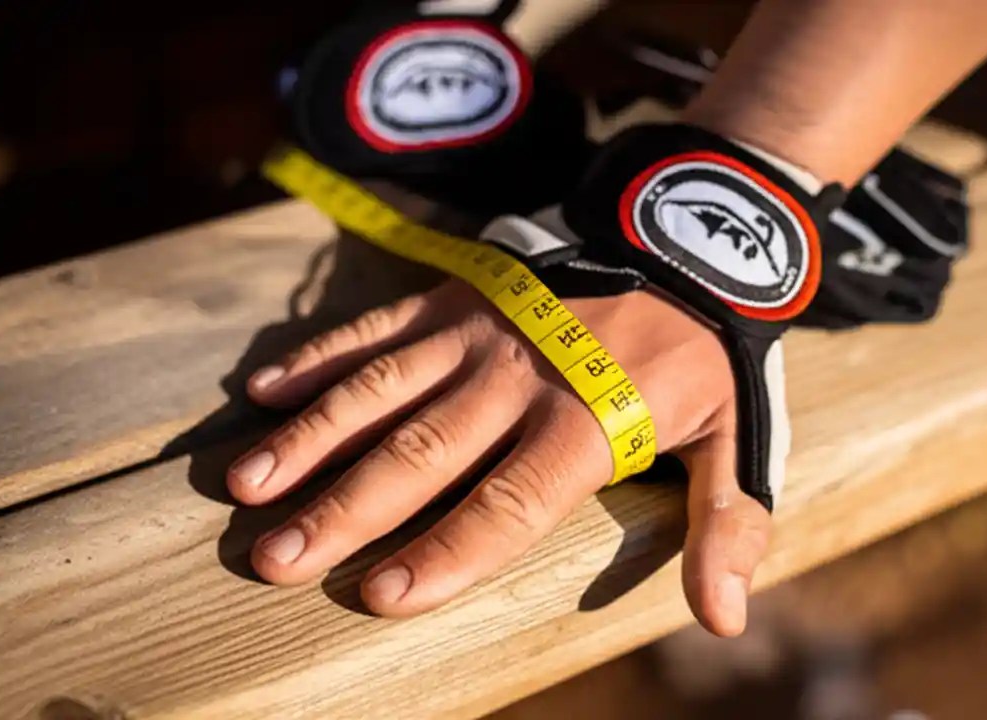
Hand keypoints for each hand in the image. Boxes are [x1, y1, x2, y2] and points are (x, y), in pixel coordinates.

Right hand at [228, 279, 771, 634]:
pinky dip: (321, 356)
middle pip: (423, 452)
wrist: (691, 241)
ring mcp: (481, 329)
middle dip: (346, 509)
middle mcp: (521, 376)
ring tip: (246, 484)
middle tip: (274, 558)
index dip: (446, 550)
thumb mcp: (739, 440)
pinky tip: (262, 390)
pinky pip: (378, 325)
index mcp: (588, 422)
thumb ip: (725, 526)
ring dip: (312, 436)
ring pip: (382, 387)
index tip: (381, 596)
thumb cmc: (708, 359)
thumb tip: (723, 620)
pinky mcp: (457, 294)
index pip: (508, 500)